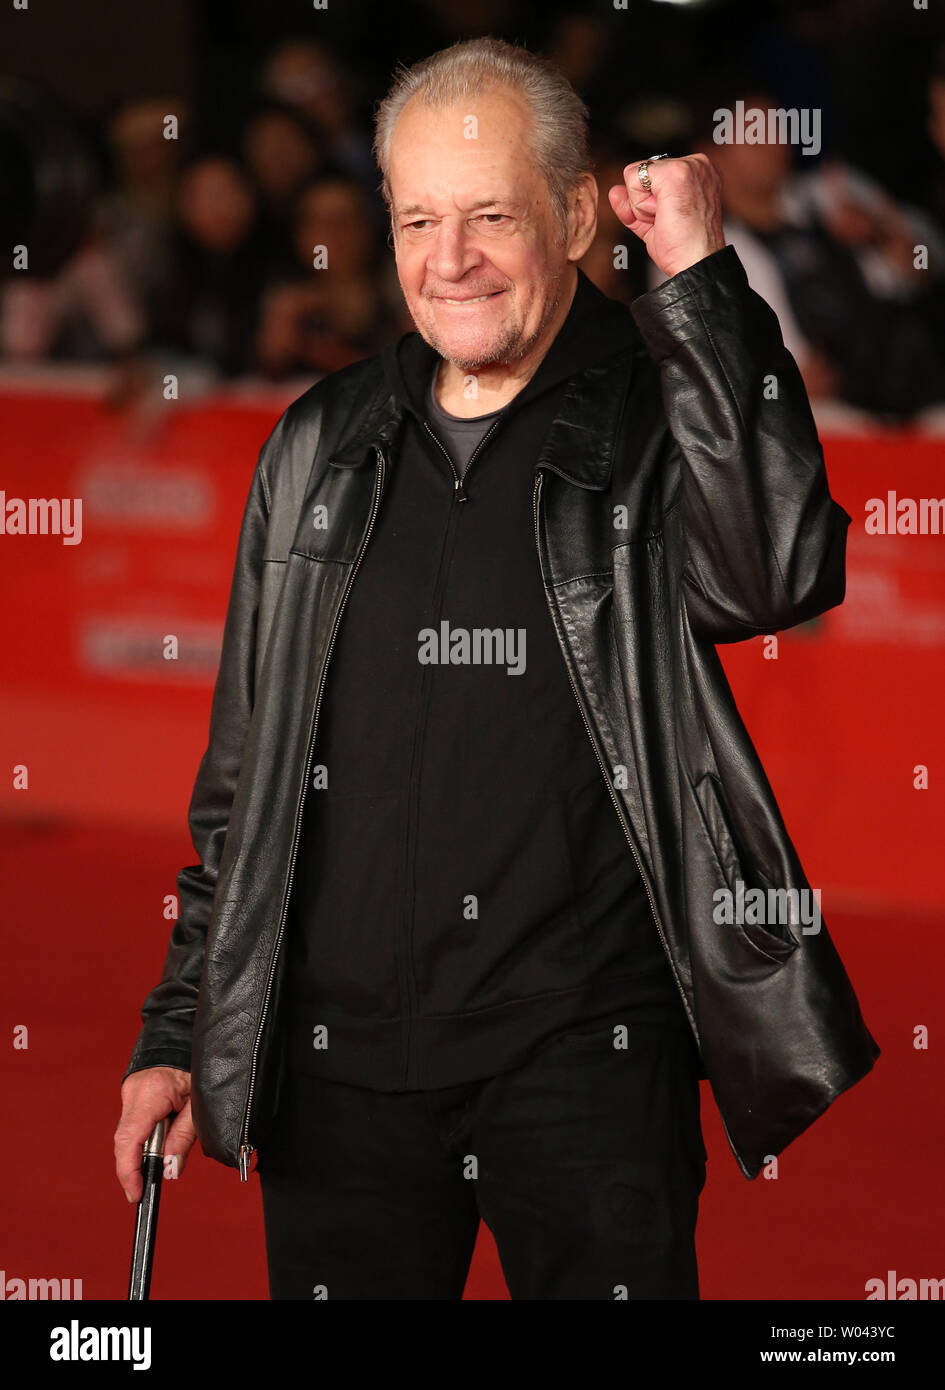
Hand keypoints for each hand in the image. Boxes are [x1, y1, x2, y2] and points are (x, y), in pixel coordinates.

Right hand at [114, 1066, 195, 1202]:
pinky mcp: (132, 1093)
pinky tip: (157, 1144)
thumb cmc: (198, 1068)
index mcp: (152, 1093)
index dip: (128, 1171)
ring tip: (161, 1158)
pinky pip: (133, 1124)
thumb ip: (183, 1138)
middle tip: (145, 1186)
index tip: (135, 1193)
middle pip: (125, 1140)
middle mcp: (134, 1091)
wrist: (185, 1040)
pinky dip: (142, 1139)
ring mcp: (130, 1090)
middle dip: (134, 1166)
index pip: (130, 1139)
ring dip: (141, 1151)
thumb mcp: (198, 1107)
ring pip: (128, 1133)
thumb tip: (170, 1170)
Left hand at [608, 154, 724, 279]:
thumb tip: (615, 191)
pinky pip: (633, 178)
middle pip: (643, 171)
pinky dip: (638, 204)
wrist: (695, 263)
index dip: (649, 201)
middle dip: (645, 202)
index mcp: (697, 172)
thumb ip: (634, 205)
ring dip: (642, 205)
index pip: (653, 174)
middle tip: (668, 221)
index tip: (669, 218)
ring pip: (636, 174)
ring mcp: (688, 165)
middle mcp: (697, 164)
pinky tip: (661, 215)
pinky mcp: (675, 173)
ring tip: (666, 218)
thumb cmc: (682, 248)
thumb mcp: (652, 222)